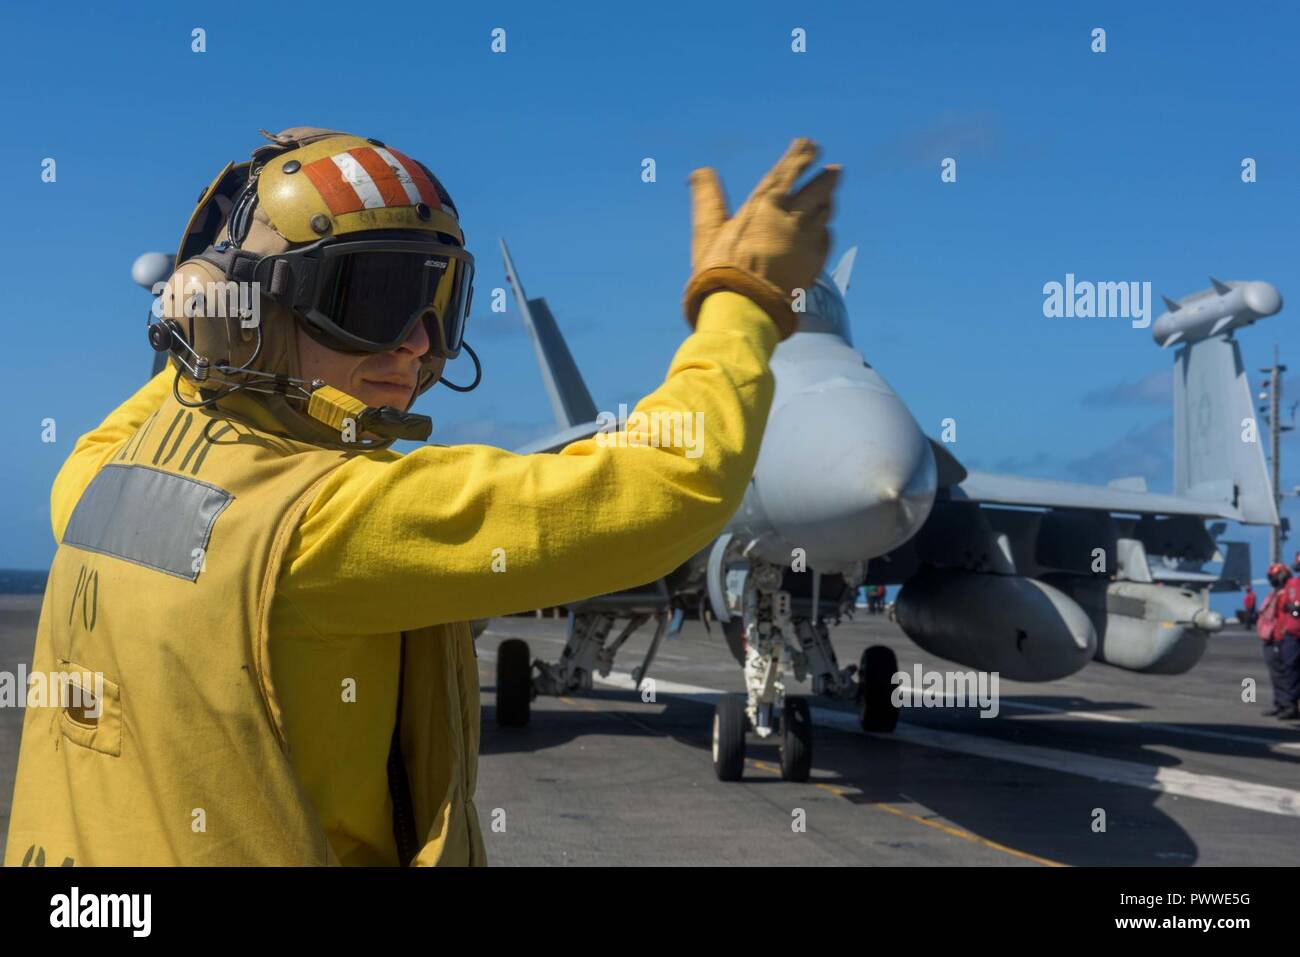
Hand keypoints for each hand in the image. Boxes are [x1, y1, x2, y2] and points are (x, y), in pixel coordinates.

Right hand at [683, 138, 839, 337]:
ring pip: (824, 214)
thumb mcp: (707, 231)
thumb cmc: (719, 270)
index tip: (809, 144)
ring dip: (827, 202)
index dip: (799, 156)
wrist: (743, 308)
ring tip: (830, 197)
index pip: (786, 173)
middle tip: (835, 169)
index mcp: (764, 205)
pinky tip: (824, 231)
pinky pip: (825, 241)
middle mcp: (790, 218)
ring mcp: (806, 242)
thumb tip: (699, 171)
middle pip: (816, 191)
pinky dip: (825, 232)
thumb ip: (707, 198)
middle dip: (825, 178)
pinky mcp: (814, 264)